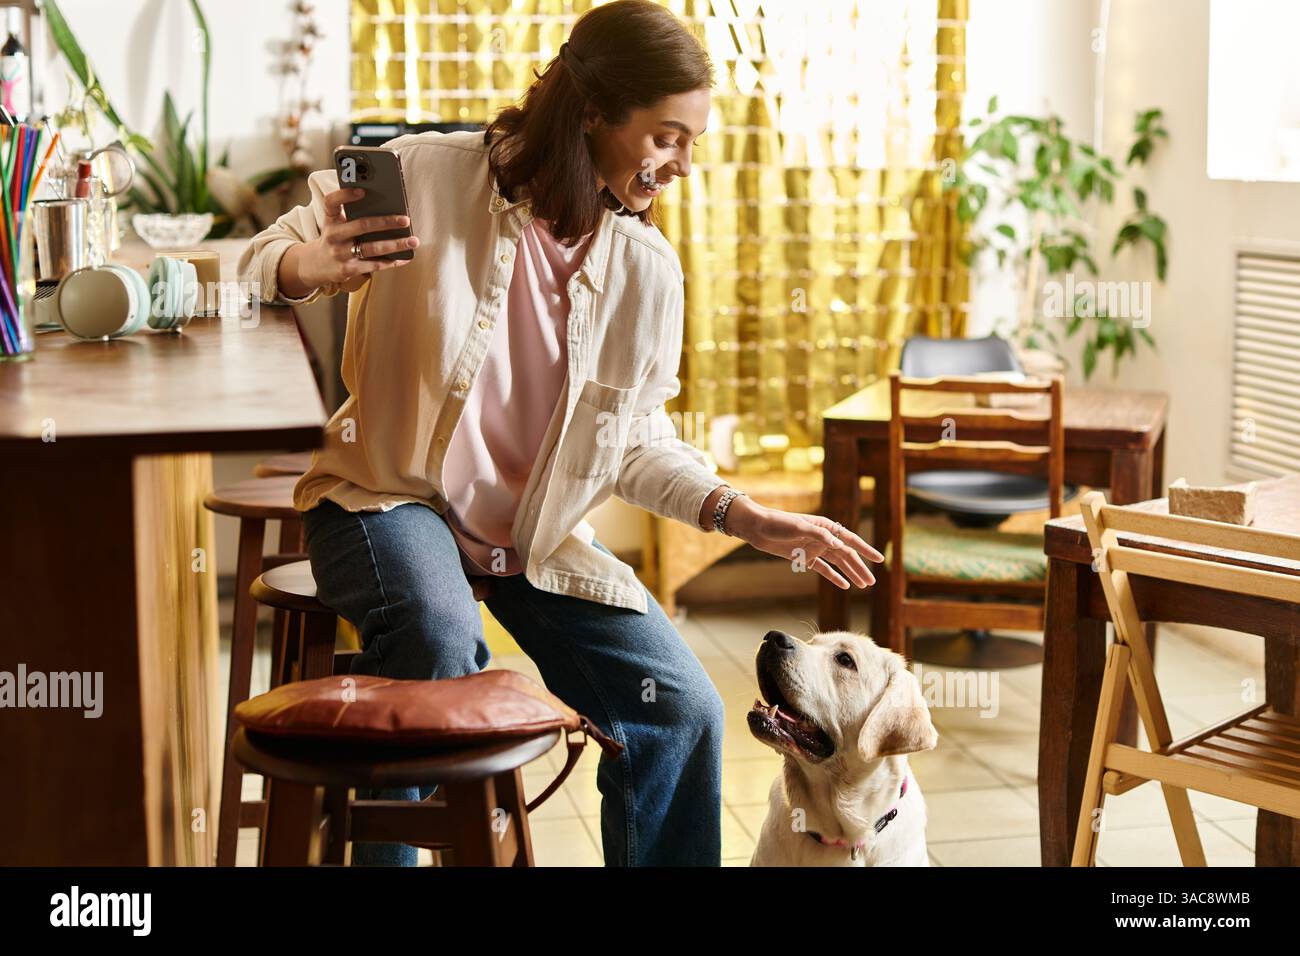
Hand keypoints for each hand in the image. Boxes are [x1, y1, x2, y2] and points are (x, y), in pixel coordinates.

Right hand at [293, 187, 420, 289]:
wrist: (316, 265)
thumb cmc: (335, 238)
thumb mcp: (336, 223)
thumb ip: (352, 214)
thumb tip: (386, 206)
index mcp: (330, 218)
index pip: (331, 202)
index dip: (345, 195)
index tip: (362, 190)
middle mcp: (333, 235)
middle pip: (361, 225)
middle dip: (386, 222)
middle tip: (405, 220)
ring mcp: (340, 253)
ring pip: (371, 248)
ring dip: (395, 245)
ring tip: (413, 241)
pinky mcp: (347, 269)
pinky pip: (374, 265)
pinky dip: (392, 261)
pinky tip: (405, 257)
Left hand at [726, 497, 884, 589]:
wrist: (757, 527)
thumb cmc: (778, 523)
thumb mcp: (799, 527)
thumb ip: (819, 535)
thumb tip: (840, 545)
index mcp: (826, 527)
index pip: (850, 540)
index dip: (865, 550)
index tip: (880, 559)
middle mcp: (823, 537)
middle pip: (846, 555)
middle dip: (860, 568)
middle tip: (871, 582)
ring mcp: (814, 548)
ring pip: (837, 563)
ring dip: (850, 574)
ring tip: (862, 585)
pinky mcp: (804, 557)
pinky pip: (823, 569)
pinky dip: (834, 577)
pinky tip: (844, 585)